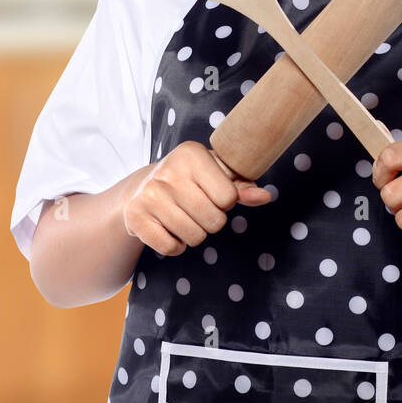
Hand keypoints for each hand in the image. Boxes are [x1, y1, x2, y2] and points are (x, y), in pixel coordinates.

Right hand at [122, 140, 271, 255]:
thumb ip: (242, 186)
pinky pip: (171, 248)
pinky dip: (176, 245)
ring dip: (195, 234)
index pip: (229, 197)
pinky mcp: (135, 217)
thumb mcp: (215, 174)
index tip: (212, 194)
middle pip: (214, 221)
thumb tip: (265, 197)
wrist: (140, 188)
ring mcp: (149, 195)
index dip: (226, 202)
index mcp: (191, 155)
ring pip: (195, 237)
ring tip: (184, 217)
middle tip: (198, 209)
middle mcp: (168, 172)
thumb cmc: (189, 180)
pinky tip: (169, 228)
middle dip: (212, 221)